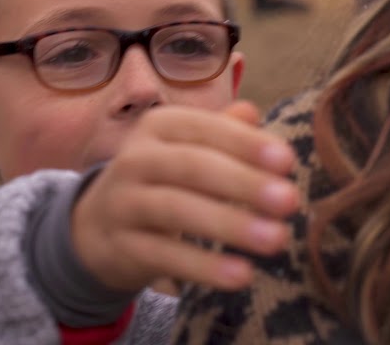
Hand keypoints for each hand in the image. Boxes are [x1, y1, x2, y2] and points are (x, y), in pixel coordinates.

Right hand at [70, 101, 299, 292]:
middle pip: (192, 166)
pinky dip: (204, 266)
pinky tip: (241, 275)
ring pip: (177, 210)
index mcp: (160, 126)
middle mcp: (136, 158)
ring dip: (230, 224)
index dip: (245, 143)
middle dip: (244, 182)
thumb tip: (252, 113)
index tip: (288, 161)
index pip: (204, 127)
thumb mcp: (190, 148)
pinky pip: (164, 255)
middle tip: (291, 201)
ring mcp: (124, 202)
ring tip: (276, 239)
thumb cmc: (165, 179)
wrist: (99, 226)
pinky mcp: (121, 246)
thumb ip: (224, 132)